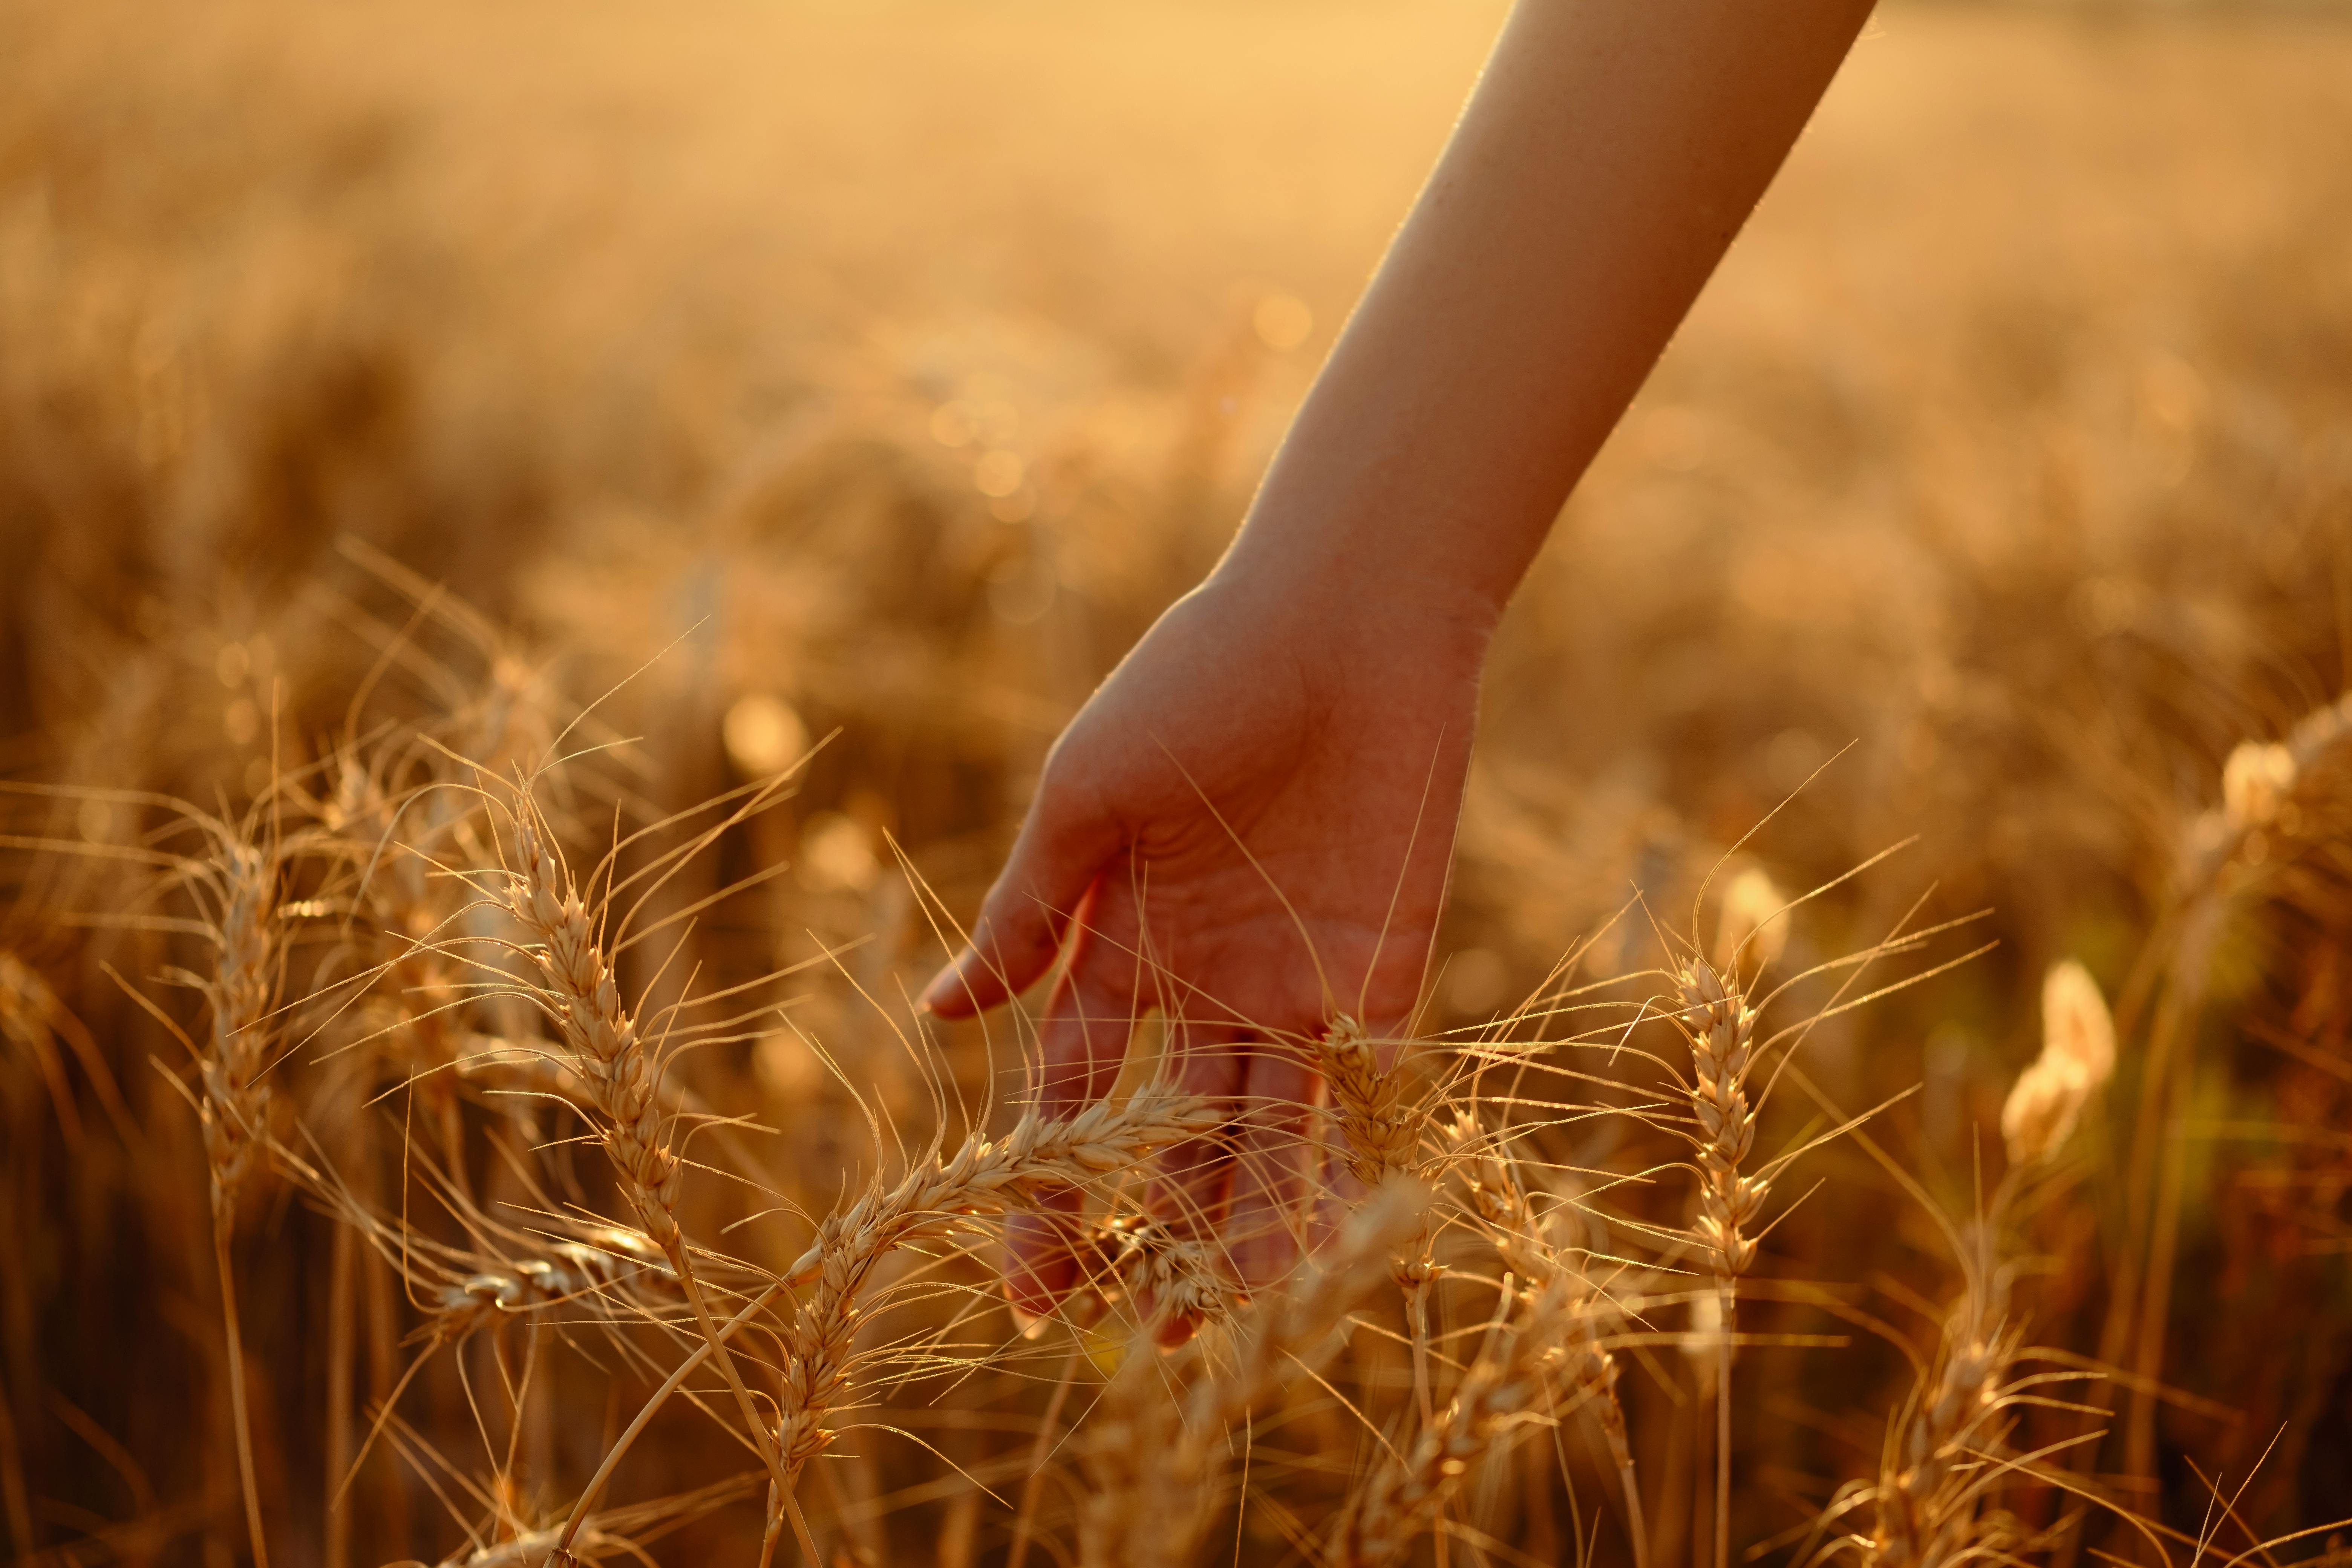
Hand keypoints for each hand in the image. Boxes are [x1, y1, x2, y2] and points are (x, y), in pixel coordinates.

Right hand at [918, 565, 1487, 1329]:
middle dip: (1153, 1238)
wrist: (1340, 624)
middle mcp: (1206, 989)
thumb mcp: (1088, 802)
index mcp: (1123, 953)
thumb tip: (936, 1018)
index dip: (1051, 1195)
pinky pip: (1366, 1095)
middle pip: (1173, 1141)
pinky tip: (1327, 1253)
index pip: (1075, 1102)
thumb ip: (1029, 918)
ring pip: (1267, 1140)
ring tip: (1226, 1327)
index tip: (1030, 1290)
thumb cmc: (1194, 686)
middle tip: (1139, 1336)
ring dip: (1247, 1232)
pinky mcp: (1384, 977)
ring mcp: (1297, 990)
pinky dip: (1348, 1169)